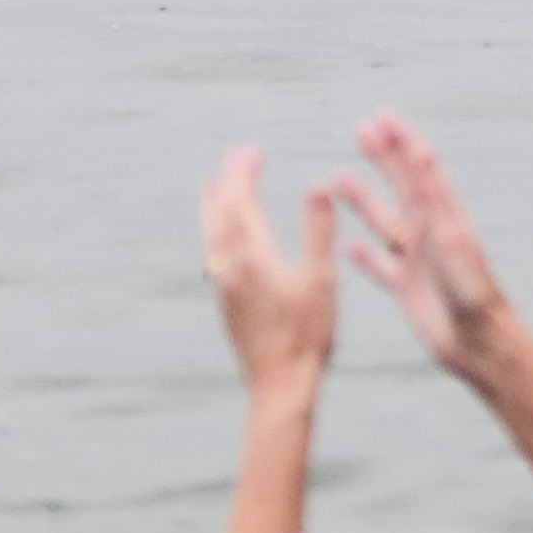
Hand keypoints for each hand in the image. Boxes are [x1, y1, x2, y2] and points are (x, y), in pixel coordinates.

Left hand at [204, 146, 339, 398]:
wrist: (279, 384)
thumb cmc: (307, 335)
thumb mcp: (322, 280)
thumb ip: (319, 231)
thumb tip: (318, 187)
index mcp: (252, 255)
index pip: (240, 200)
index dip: (243, 171)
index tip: (251, 148)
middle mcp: (228, 267)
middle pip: (220, 211)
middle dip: (227, 180)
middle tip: (236, 155)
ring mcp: (222, 285)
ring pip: (210, 233)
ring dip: (213, 204)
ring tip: (212, 185)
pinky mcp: (224, 302)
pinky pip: (212, 253)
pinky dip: (213, 231)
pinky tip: (220, 239)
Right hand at [327, 113, 511, 375]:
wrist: (480, 344)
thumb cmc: (472, 295)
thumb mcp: (451, 242)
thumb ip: (434, 202)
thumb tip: (422, 155)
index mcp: (444, 219)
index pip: (423, 171)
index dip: (405, 143)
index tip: (385, 117)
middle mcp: (430, 235)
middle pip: (403, 187)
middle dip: (384, 158)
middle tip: (362, 130)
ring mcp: (417, 261)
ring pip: (384, 222)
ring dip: (363, 200)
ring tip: (338, 178)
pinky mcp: (407, 288)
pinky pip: (379, 266)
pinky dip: (363, 255)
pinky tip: (348, 245)